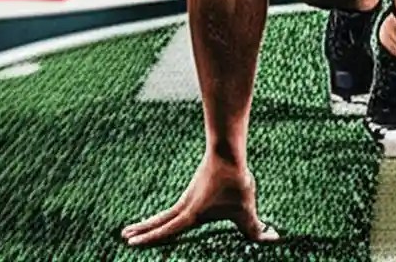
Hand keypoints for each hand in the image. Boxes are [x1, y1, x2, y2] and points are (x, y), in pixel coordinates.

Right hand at [121, 156, 278, 246]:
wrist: (227, 151)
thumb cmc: (235, 180)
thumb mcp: (246, 209)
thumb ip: (255, 228)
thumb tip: (271, 239)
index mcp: (192, 214)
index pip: (167, 231)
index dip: (150, 238)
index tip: (130, 243)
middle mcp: (186, 207)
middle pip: (160, 222)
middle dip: (143, 231)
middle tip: (124, 238)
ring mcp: (189, 198)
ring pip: (166, 214)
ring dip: (151, 223)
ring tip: (135, 228)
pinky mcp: (195, 191)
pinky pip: (176, 208)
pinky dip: (166, 216)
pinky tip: (170, 217)